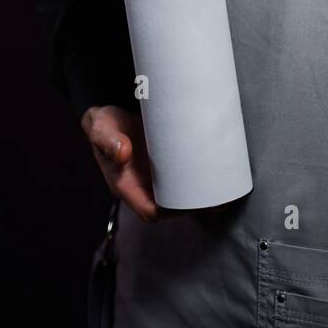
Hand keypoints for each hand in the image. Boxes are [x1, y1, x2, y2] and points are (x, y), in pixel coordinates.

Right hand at [81, 104, 234, 218]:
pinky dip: (198, 180)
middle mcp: (143, 186)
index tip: (191, 204)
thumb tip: (123, 153)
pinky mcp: (165, 163)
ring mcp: (155, 176)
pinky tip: (218, 173)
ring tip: (226, 190)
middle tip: (220, 200)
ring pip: (179, 196)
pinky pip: (182, 179)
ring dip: (201, 196)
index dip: (171, 212)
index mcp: (126, 186)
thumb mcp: (101, 128)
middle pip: (170, 208)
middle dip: (195, 208)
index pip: (150, 210)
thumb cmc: (104, 124)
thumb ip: (108, 140)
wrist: (109, 115)